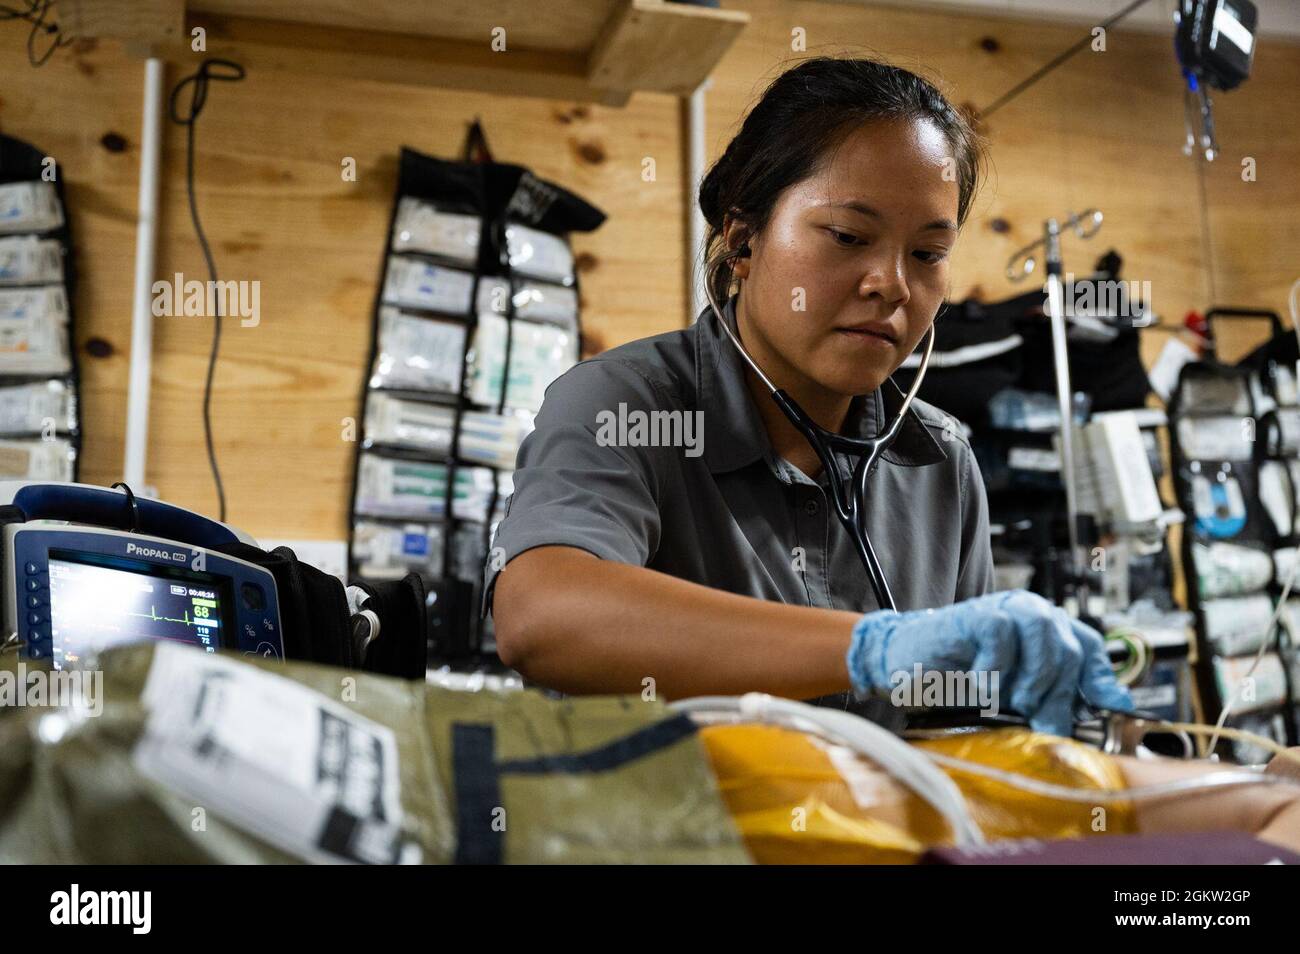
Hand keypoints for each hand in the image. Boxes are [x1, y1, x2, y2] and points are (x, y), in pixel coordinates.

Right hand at [846, 589, 1133, 736]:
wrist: (906, 665)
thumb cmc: (960, 679)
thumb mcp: (1014, 693)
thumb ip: (1052, 696)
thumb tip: (1104, 711)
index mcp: (1046, 629)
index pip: (1088, 647)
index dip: (1100, 680)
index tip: (1112, 708)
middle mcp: (1030, 612)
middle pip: (1070, 648)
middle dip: (1061, 694)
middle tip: (1044, 723)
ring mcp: (1003, 609)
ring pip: (1044, 634)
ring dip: (1036, 677)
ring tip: (1017, 701)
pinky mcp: (974, 613)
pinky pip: (999, 634)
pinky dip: (995, 667)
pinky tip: (981, 684)